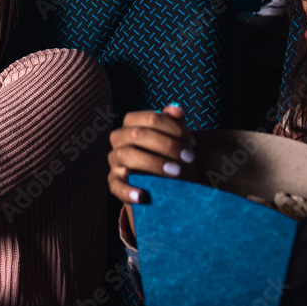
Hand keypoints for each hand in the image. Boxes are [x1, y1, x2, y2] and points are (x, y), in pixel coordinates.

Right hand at [108, 105, 194, 234]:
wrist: (156, 181)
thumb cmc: (165, 154)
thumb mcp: (172, 137)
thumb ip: (174, 122)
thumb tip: (176, 110)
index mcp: (131, 124)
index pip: (150, 118)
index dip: (173, 128)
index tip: (192, 142)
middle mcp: (119, 139)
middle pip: (137, 134)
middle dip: (166, 144)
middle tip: (189, 157)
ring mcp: (115, 161)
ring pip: (125, 156)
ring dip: (152, 163)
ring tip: (176, 172)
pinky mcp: (114, 183)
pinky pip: (116, 186)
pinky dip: (128, 191)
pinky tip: (142, 196)